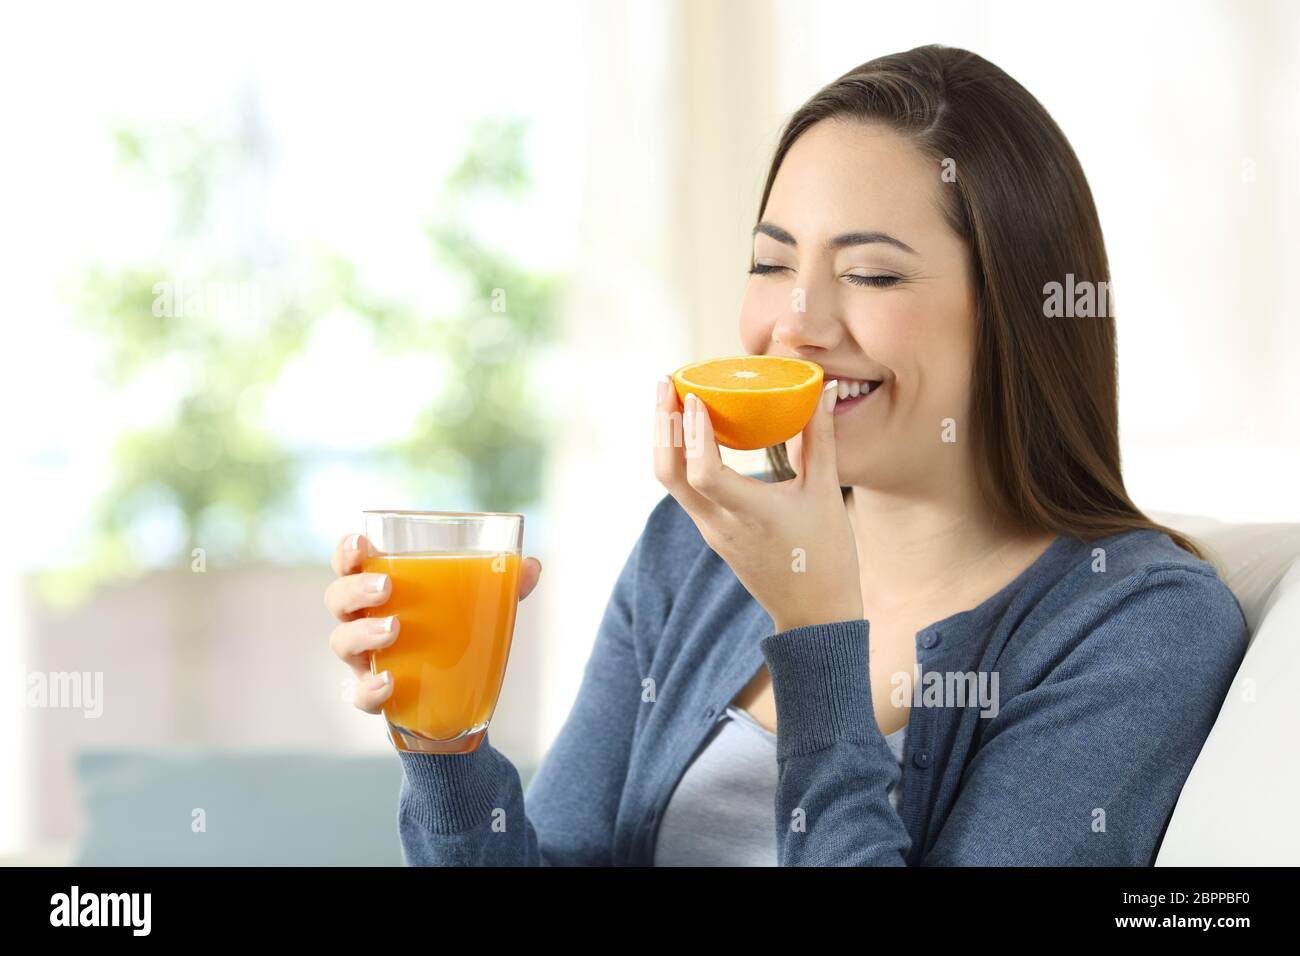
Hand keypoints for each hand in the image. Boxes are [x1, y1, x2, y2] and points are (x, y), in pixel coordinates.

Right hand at [324, 533, 542, 712]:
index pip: (350, 562)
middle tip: (386, 588)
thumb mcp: (480, 606)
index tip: (362, 543)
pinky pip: (359, 695)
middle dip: (355, 589)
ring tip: (394, 629)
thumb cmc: (456, 634)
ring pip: (341, 642)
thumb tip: (531, 566)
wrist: (457, 698)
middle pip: (338, 599)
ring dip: (363, 634)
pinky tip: (390, 683)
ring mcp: (365, 659)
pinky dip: (369, 689)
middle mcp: (363, 620)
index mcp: (382, 589)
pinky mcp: (375, 696)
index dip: (347, 551)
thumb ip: (504, 585)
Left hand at [652, 377, 862, 632]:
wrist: (814, 614)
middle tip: (665, 383)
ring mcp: (711, 531)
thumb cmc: (827, 556)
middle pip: (668, 474)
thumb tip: (822, 389)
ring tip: (669, 399)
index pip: (703, 473)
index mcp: (751, 514)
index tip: (692, 397)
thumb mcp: (827, 493)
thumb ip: (821, 439)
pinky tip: (689, 433)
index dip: (692, 433)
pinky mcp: (712, 533)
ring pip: (670, 483)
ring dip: (665, 439)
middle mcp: (720, 524)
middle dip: (661, 425)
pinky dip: (679, 457)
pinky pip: (683, 490)